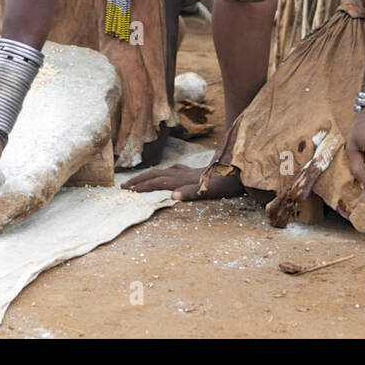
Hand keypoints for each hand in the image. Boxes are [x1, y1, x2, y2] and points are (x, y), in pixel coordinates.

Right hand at [122, 164, 242, 199]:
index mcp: (183, 179)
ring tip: (139, 179)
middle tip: (123, 185)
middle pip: (156, 175)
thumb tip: (172, 196)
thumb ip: (191, 193)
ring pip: (163, 172)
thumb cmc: (227, 182)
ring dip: (149, 175)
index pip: (157, 182)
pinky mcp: (197, 171)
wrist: (241, 168)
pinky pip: (174, 170)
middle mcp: (184, 173)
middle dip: (139, 180)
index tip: (127, 190)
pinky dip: (165, 172)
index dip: (142, 186)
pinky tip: (169, 172)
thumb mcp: (211, 190)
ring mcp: (190, 171)